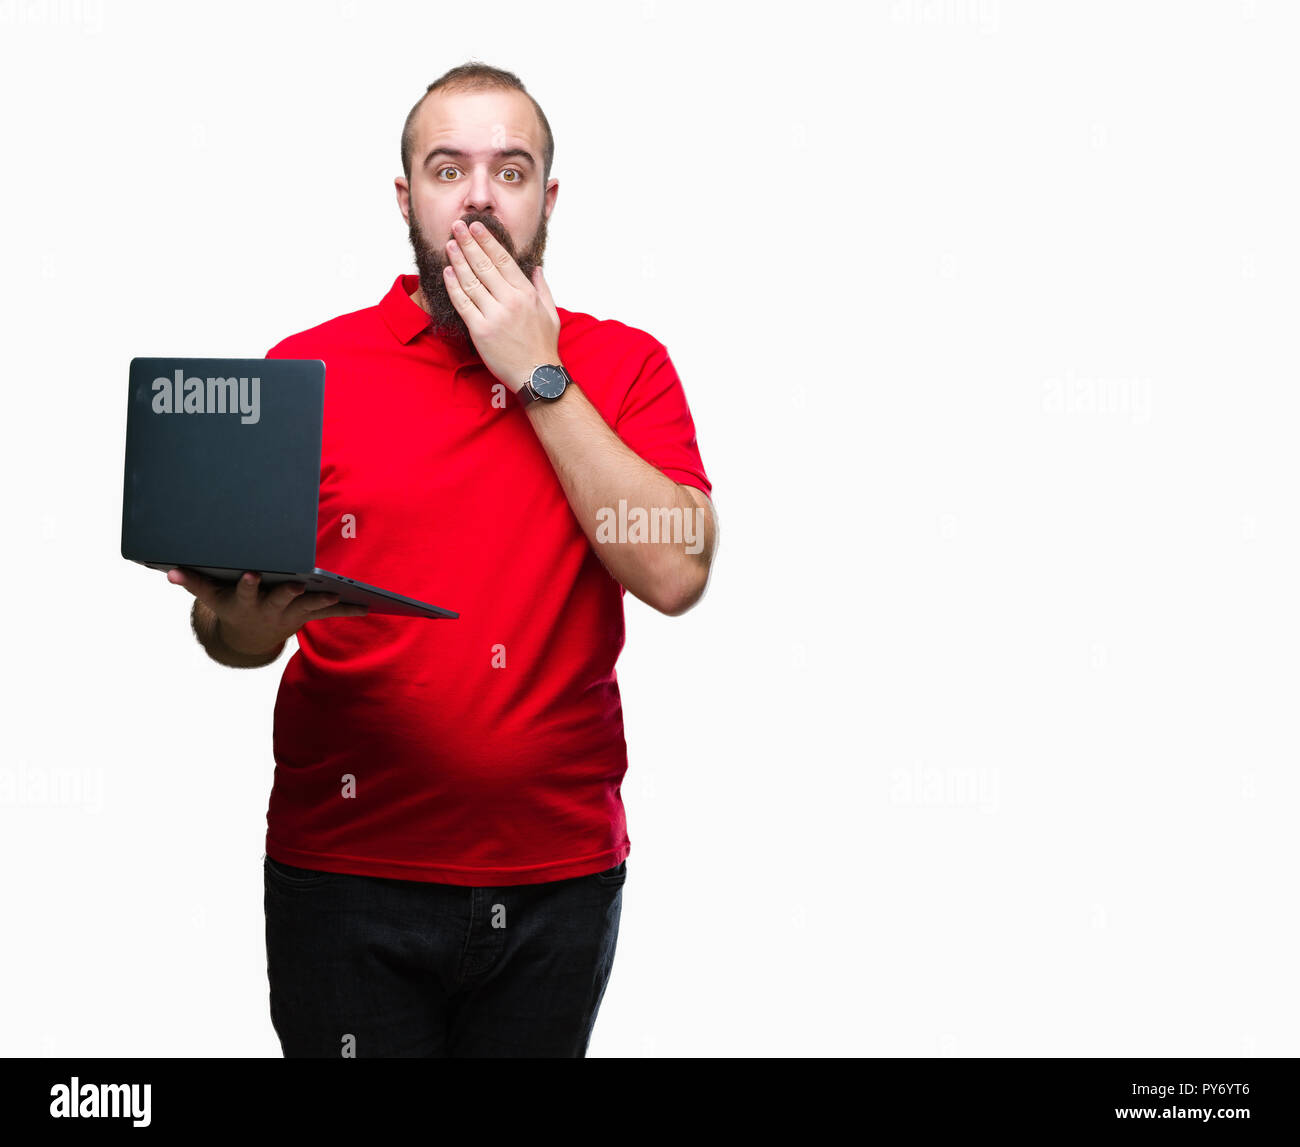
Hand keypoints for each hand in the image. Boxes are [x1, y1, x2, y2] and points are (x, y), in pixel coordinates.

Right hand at [168, 568, 367, 655]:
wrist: (250, 636)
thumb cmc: (231, 605)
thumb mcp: (211, 595)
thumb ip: (193, 581)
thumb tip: (169, 571)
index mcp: (246, 601)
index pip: (246, 591)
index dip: (249, 584)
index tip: (252, 573)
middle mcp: (269, 609)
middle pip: (281, 600)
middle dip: (290, 593)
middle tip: (301, 584)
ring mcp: (290, 614)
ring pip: (310, 607)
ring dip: (324, 601)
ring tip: (340, 593)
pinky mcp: (307, 615)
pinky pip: (330, 613)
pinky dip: (348, 609)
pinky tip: (367, 605)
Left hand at [442, 219, 560, 390]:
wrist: (537, 375)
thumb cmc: (543, 346)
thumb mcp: (551, 313)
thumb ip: (542, 287)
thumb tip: (536, 268)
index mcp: (526, 294)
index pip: (503, 260)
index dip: (487, 241)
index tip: (477, 227)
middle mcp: (510, 301)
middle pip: (484, 265)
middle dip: (469, 243)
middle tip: (457, 226)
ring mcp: (494, 316)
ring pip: (471, 281)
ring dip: (458, 260)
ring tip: (449, 244)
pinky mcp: (481, 331)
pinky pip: (463, 304)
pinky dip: (454, 286)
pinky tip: (448, 272)